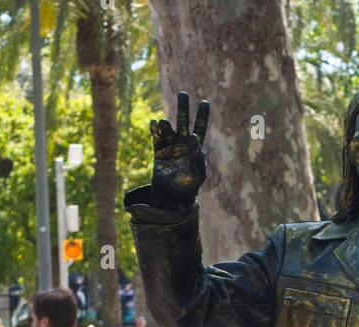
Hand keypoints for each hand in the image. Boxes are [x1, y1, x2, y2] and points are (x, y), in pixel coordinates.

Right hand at [149, 91, 209, 208]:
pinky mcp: (159, 152)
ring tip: (164, 123)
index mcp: (195, 148)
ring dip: (166, 125)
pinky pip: (157, 138)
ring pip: (169, 130)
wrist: (171, 199)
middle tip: (183, 94)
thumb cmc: (188, 189)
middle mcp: (182, 144)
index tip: (204, 102)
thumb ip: (199, 159)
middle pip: (184, 122)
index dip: (202, 115)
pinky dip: (155, 131)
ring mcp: (170, 147)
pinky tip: (154, 123)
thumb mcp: (199, 176)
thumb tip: (195, 139)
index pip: (200, 128)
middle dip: (183, 108)